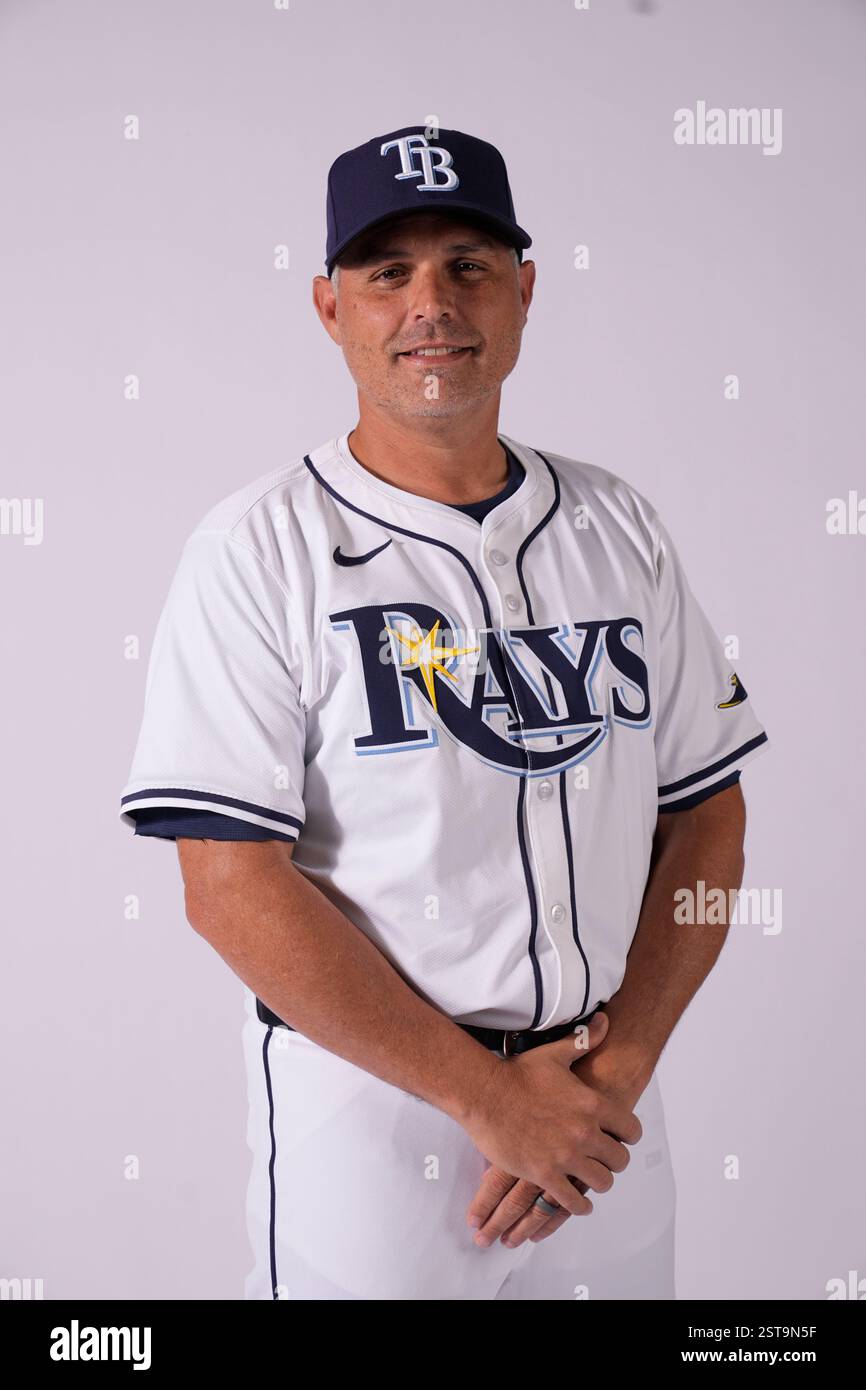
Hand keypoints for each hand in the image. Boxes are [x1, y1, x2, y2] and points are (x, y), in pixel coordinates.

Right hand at [460, 1011, 642, 1239]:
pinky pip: (573, 1201)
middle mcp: (584, 1132)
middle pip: (619, 1159)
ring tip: (592, 1181)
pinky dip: (579, 1205)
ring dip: (598, 1182)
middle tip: (606, 1161)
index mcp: (592, 1104)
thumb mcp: (555, 1053)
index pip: (631, 1129)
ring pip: (601, 1182)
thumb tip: (604, 1021)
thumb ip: (584, 1040)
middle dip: (614, 1161)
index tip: (622, 1139)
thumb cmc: (518, 1072)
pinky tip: (579, 1203)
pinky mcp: (544, 1174)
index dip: (628, 1136)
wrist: (484, 1093)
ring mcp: (565, 1156)